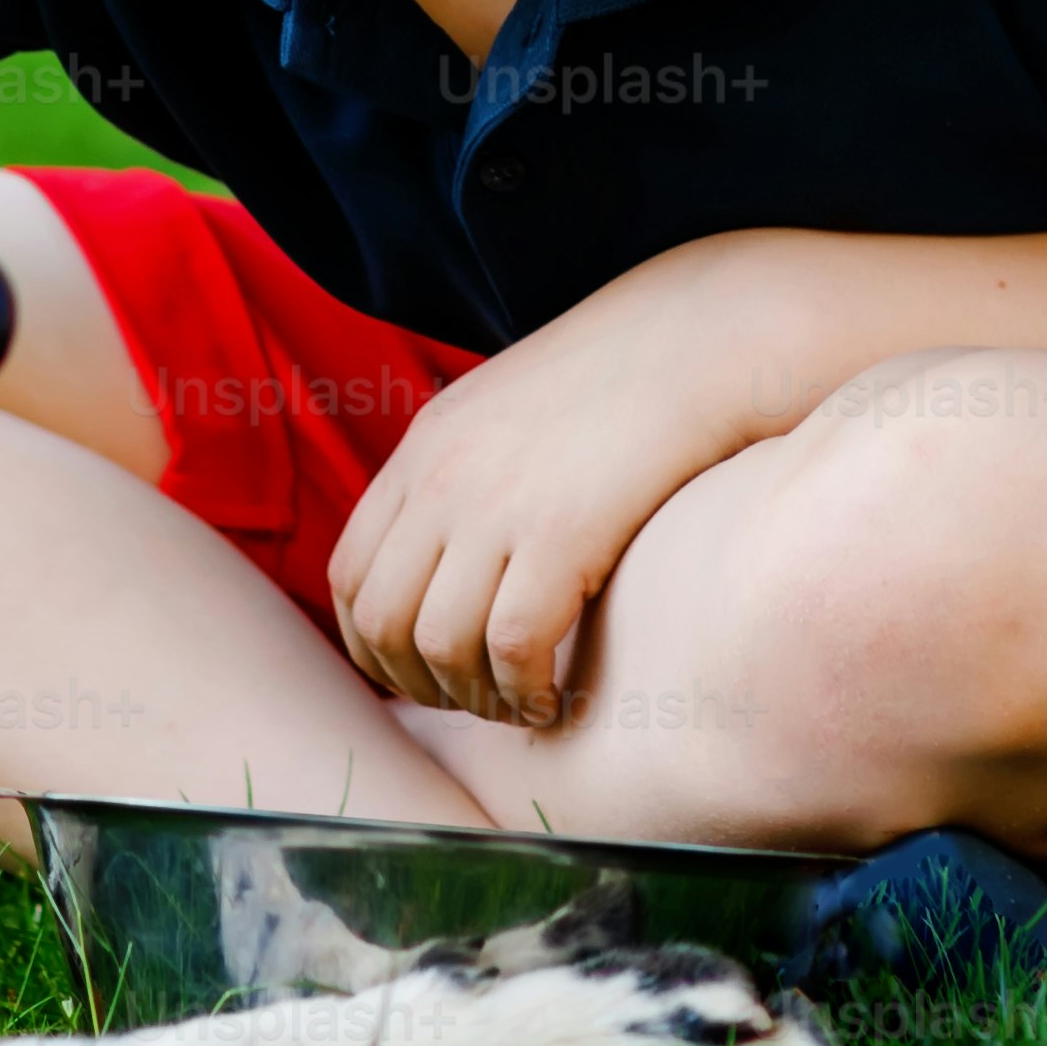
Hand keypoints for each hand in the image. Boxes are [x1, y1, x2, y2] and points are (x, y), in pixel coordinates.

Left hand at [327, 317, 763, 729]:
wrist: (697, 337)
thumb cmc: (621, 383)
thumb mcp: (509, 410)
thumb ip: (465, 471)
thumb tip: (452, 550)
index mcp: (426, 449)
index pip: (350, 574)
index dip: (372, 645)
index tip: (417, 675)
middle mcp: (445, 480)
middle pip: (382, 619)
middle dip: (417, 684)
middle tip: (471, 702)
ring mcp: (498, 506)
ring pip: (439, 643)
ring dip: (474, 698)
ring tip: (518, 708)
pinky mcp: (562, 533)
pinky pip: (512, 646)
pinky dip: (524, 692)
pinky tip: (554, 700)